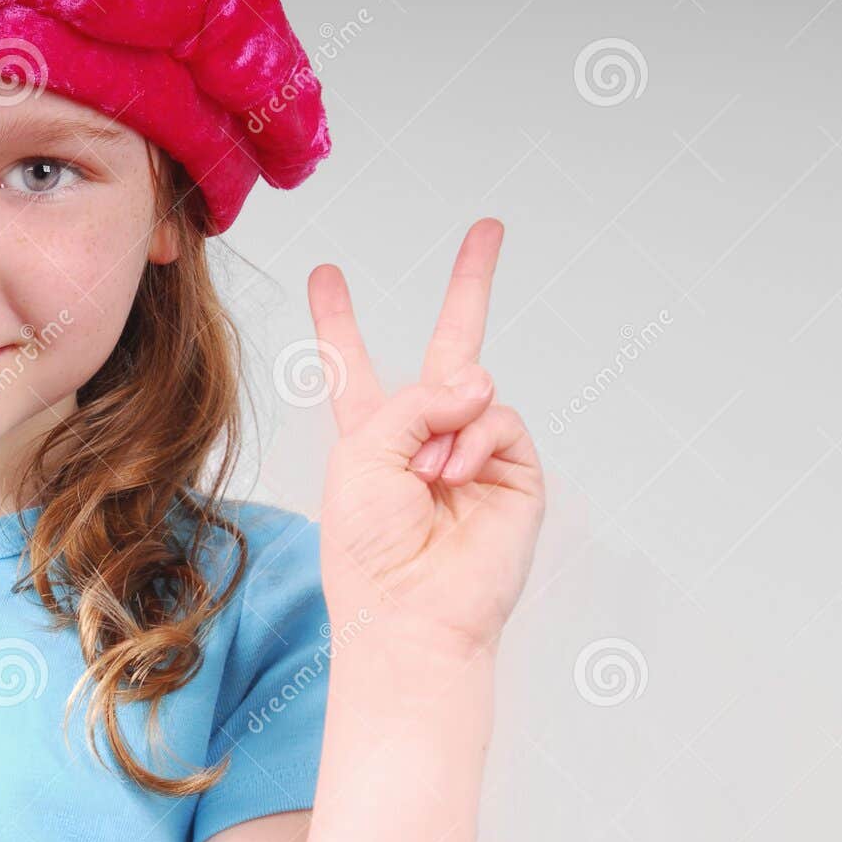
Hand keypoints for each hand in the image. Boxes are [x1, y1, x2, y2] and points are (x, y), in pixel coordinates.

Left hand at [307, 218, 545, 655]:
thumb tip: (482, 382)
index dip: (340, 321)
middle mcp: (426, 437)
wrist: (411, 613)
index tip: (327, 274)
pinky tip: (454, 477)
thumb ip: (413, 400)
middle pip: (451, 347)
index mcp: (372, 435)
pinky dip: (474, 442)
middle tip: (488, 228)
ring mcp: (475, 452)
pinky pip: (498, 420)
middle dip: (471, 285)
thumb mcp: (362, 454)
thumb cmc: (368, 548)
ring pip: (473, 384)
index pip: (355, 365)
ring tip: (426, 476)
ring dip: (442, 423)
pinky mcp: (515, 471)